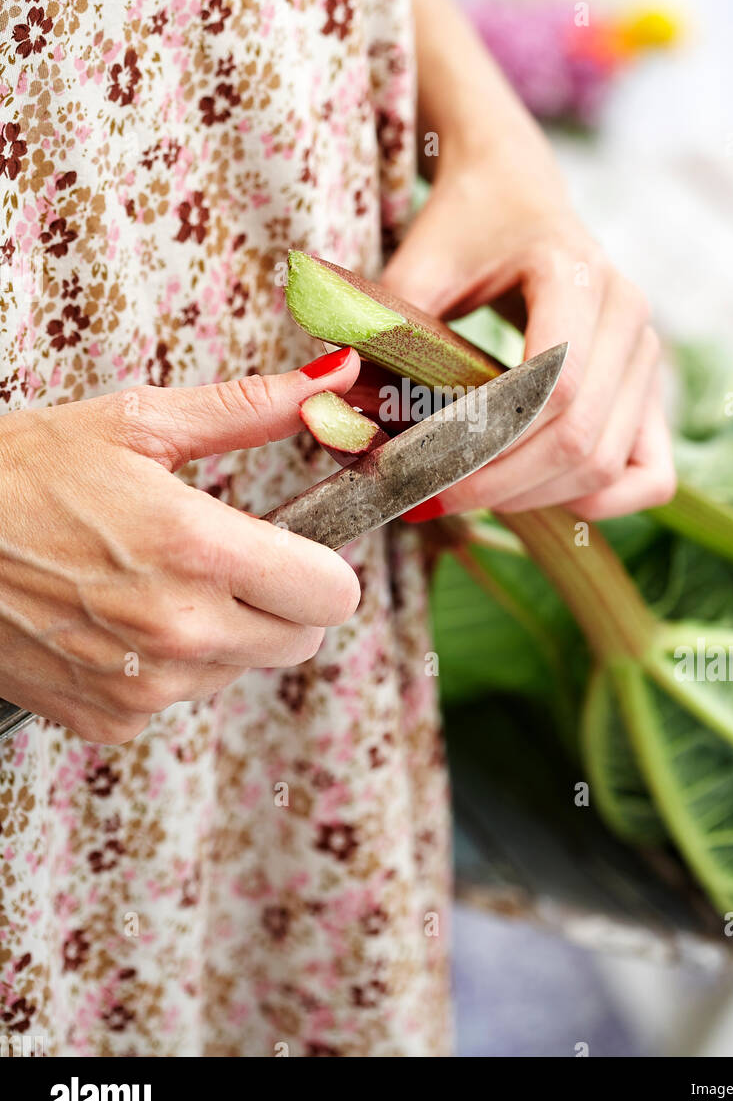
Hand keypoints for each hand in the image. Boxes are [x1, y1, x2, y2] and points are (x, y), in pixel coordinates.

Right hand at [0, 351, 361, 742]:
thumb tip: (334, 380)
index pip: (332, 594)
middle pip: (301, 639)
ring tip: (150, 582)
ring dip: (221, 634)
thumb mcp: (137, 424)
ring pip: (240, 670)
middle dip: (279, 600)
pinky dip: (162, 667)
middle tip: (222, 559)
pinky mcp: (109, 720)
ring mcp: (144, 686)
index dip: (320, 565)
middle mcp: (181, 630)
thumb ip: (248, 409)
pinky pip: (177, 700)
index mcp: (200, 548)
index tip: (288, 545)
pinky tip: (114, 620)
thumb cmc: (23, 472)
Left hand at [382, 137, 674, 520]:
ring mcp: (647, 357)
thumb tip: (330, 400)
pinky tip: (535, 496)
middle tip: (425, 499)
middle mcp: (628, 317)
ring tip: (463, 496)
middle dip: (497, 484)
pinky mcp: (649, 391)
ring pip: (606, 465)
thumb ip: (379, 324)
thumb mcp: (417, 261)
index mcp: (576, 274)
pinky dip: (599, 502)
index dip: (483, 444)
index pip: (551, 385)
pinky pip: (650, 474)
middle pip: (578, 438)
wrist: (516, 192)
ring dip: (533, 499)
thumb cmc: (465, 226)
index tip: (414, 471)